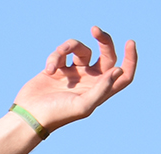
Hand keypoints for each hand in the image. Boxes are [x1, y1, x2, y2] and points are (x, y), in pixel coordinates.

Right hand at [13, 27, 137, 132]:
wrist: (30, 115)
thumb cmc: (57, 114)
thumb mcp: (83, 105)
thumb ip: (102, 89)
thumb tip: (118, 70)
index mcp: (100, 90)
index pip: (124, 74)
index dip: (131, 59)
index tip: (129, 43)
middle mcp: (90, 80)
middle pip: (106, 55)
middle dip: (103, 40)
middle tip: (95, 30)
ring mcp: (74, 73)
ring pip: (81, 48)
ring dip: (70, 46)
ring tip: (58, 54)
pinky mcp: (58, 68)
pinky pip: (61, 53)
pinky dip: (55, 57)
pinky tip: (48, 70)